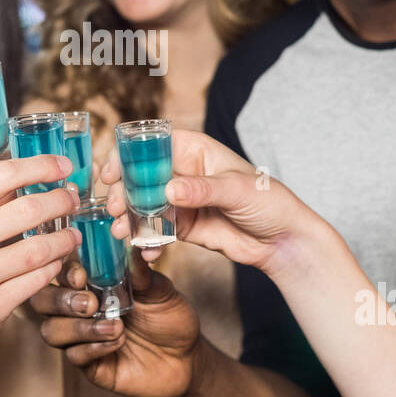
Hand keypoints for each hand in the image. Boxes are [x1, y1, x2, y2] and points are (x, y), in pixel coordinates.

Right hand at [0, 153, 81, 375]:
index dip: (41, 166)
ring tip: (71, 235)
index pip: (4, 175)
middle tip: (73, 200)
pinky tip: (54, 264)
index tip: (62, 166)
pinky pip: (33, 284)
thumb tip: (17, 184)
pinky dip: (50, 271)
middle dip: (61, 201)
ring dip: (63, 239)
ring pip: (38, 250)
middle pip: (29, 209)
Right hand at [29, 249, 200, 396]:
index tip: (81, 275)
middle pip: (42, 301)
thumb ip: (142, 273)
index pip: (60, 271)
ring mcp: (81, 338)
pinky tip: (117, 342)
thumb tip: (132, 248)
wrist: (187, 358)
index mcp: (92, 283)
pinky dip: (93, 348)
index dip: (63, 272)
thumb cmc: (170, 318)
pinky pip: (74, 356)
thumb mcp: (160, 291)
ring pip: (52, 331)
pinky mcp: (89, 365)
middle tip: (90, 304)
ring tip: (115, 326)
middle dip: (60, 300)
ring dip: (80, 328)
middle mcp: (79, 309)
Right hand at [99, 128, 326, 275]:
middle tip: (115, 209)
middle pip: (140, 176)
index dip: (127, 155)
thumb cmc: (269, 202)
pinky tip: (148, 252)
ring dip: (129, 218)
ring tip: (122, 233)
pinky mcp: (183, 227)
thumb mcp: (237, 190)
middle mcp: (183, 173)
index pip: (152, 144)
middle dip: (123, 192)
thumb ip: (202, 189)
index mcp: (195, 150)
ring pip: (144, 205)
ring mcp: (181, 200)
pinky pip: (156, 231)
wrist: (283, 241)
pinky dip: (147, 241)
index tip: (112, 173)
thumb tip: (169, 189)